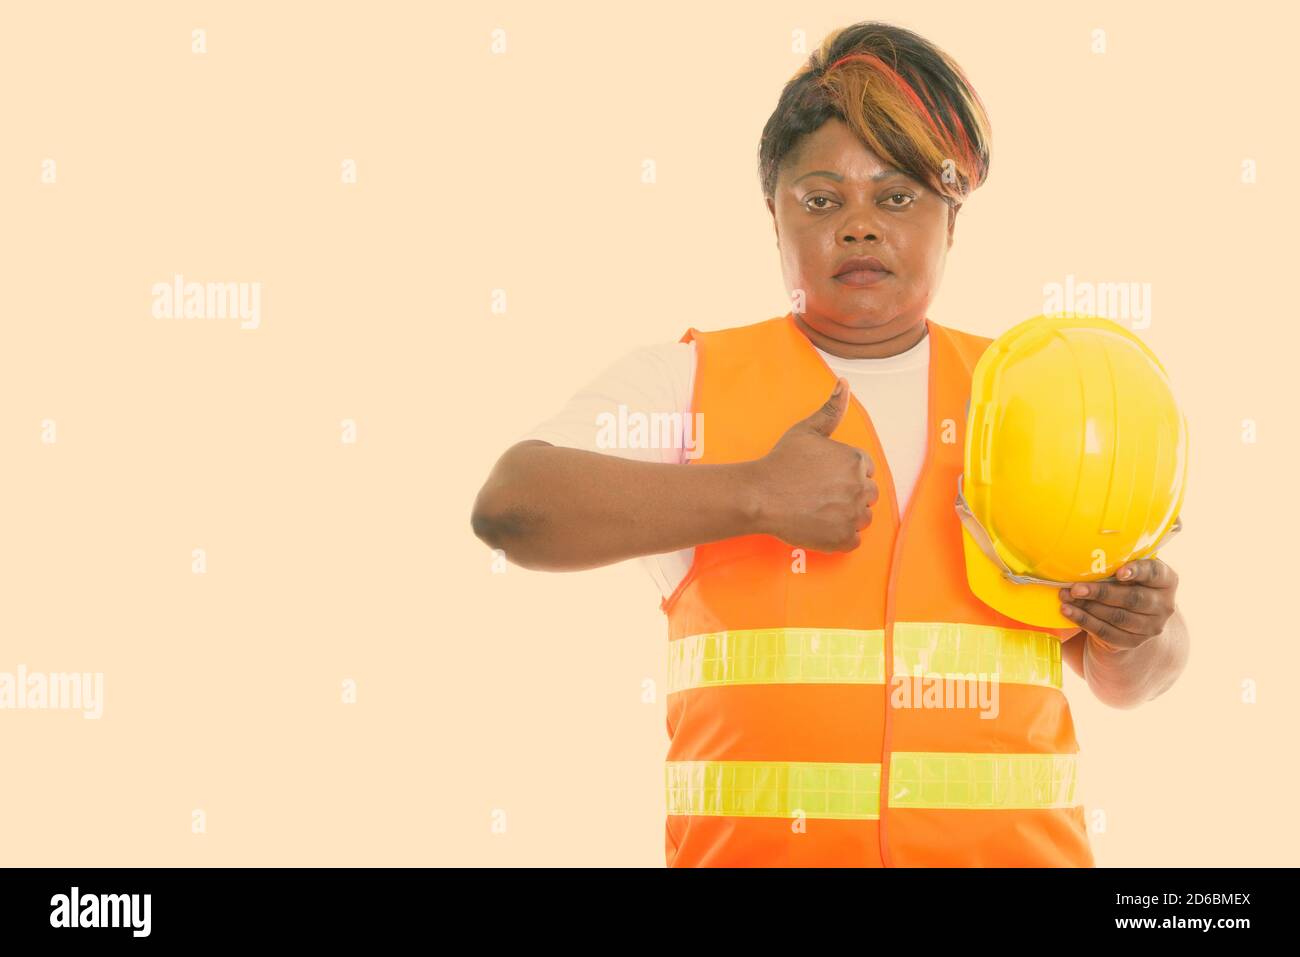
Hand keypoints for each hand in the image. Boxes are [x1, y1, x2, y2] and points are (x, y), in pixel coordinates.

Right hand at [751, 377, 877, 552]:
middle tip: (820, 496)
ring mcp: (853, 515)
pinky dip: (839, 537)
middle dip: (849, 496)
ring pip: (862, 518)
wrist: (761, 496)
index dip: (844, 474)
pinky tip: (820, 527)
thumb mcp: (806, 431)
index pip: (864, 470)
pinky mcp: (844, 539)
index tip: (824, 479)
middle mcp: (860, 487)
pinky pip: (853, 540)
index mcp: (855, 460)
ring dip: (846, 517)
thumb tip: (845, 383)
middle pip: (867, 495)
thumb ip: (831, 409)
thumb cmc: (781, 462)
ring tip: (819, 511)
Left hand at [1058, 558, 1178, 650]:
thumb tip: (1084, 553)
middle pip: (1132, 598)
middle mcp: (1164, 605)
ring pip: (1117, 616)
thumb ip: (1119, 562)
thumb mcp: (1132, 569)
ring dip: (1088, 606)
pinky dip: (1084, 620)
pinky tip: (1068, 611)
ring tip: (1066, 597)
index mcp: (1166, 580)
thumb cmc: (1129, 583)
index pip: (1154, 573)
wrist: (1136, 616)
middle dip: (1101, 592)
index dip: (1137, 572)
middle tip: (1076, 587)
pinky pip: (1106, 632)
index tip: (1119, 572)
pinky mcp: (1133, 641)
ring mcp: (1151, 626)